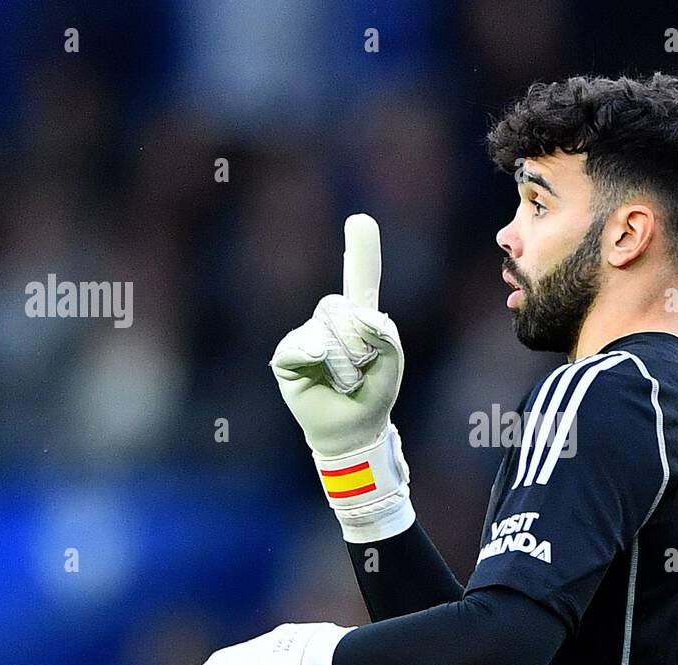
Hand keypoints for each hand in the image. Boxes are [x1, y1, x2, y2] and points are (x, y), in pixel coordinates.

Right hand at [270, 215, 414, 542]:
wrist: (351, 431)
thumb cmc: (372, 396)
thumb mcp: (391, 364)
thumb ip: (385, 336)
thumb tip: (359, 316)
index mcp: (358, 320)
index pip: (360, 281)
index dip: (361, 253)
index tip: (360, 220)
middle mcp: (330, 322)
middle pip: (343, 309)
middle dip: (360, 343)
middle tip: (362, 370)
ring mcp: (307, 338)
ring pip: (328, 329)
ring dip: (345, 361)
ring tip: (344, 381)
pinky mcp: (287, 356)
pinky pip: (302, 345)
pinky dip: (316, 357)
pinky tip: (320, 374)